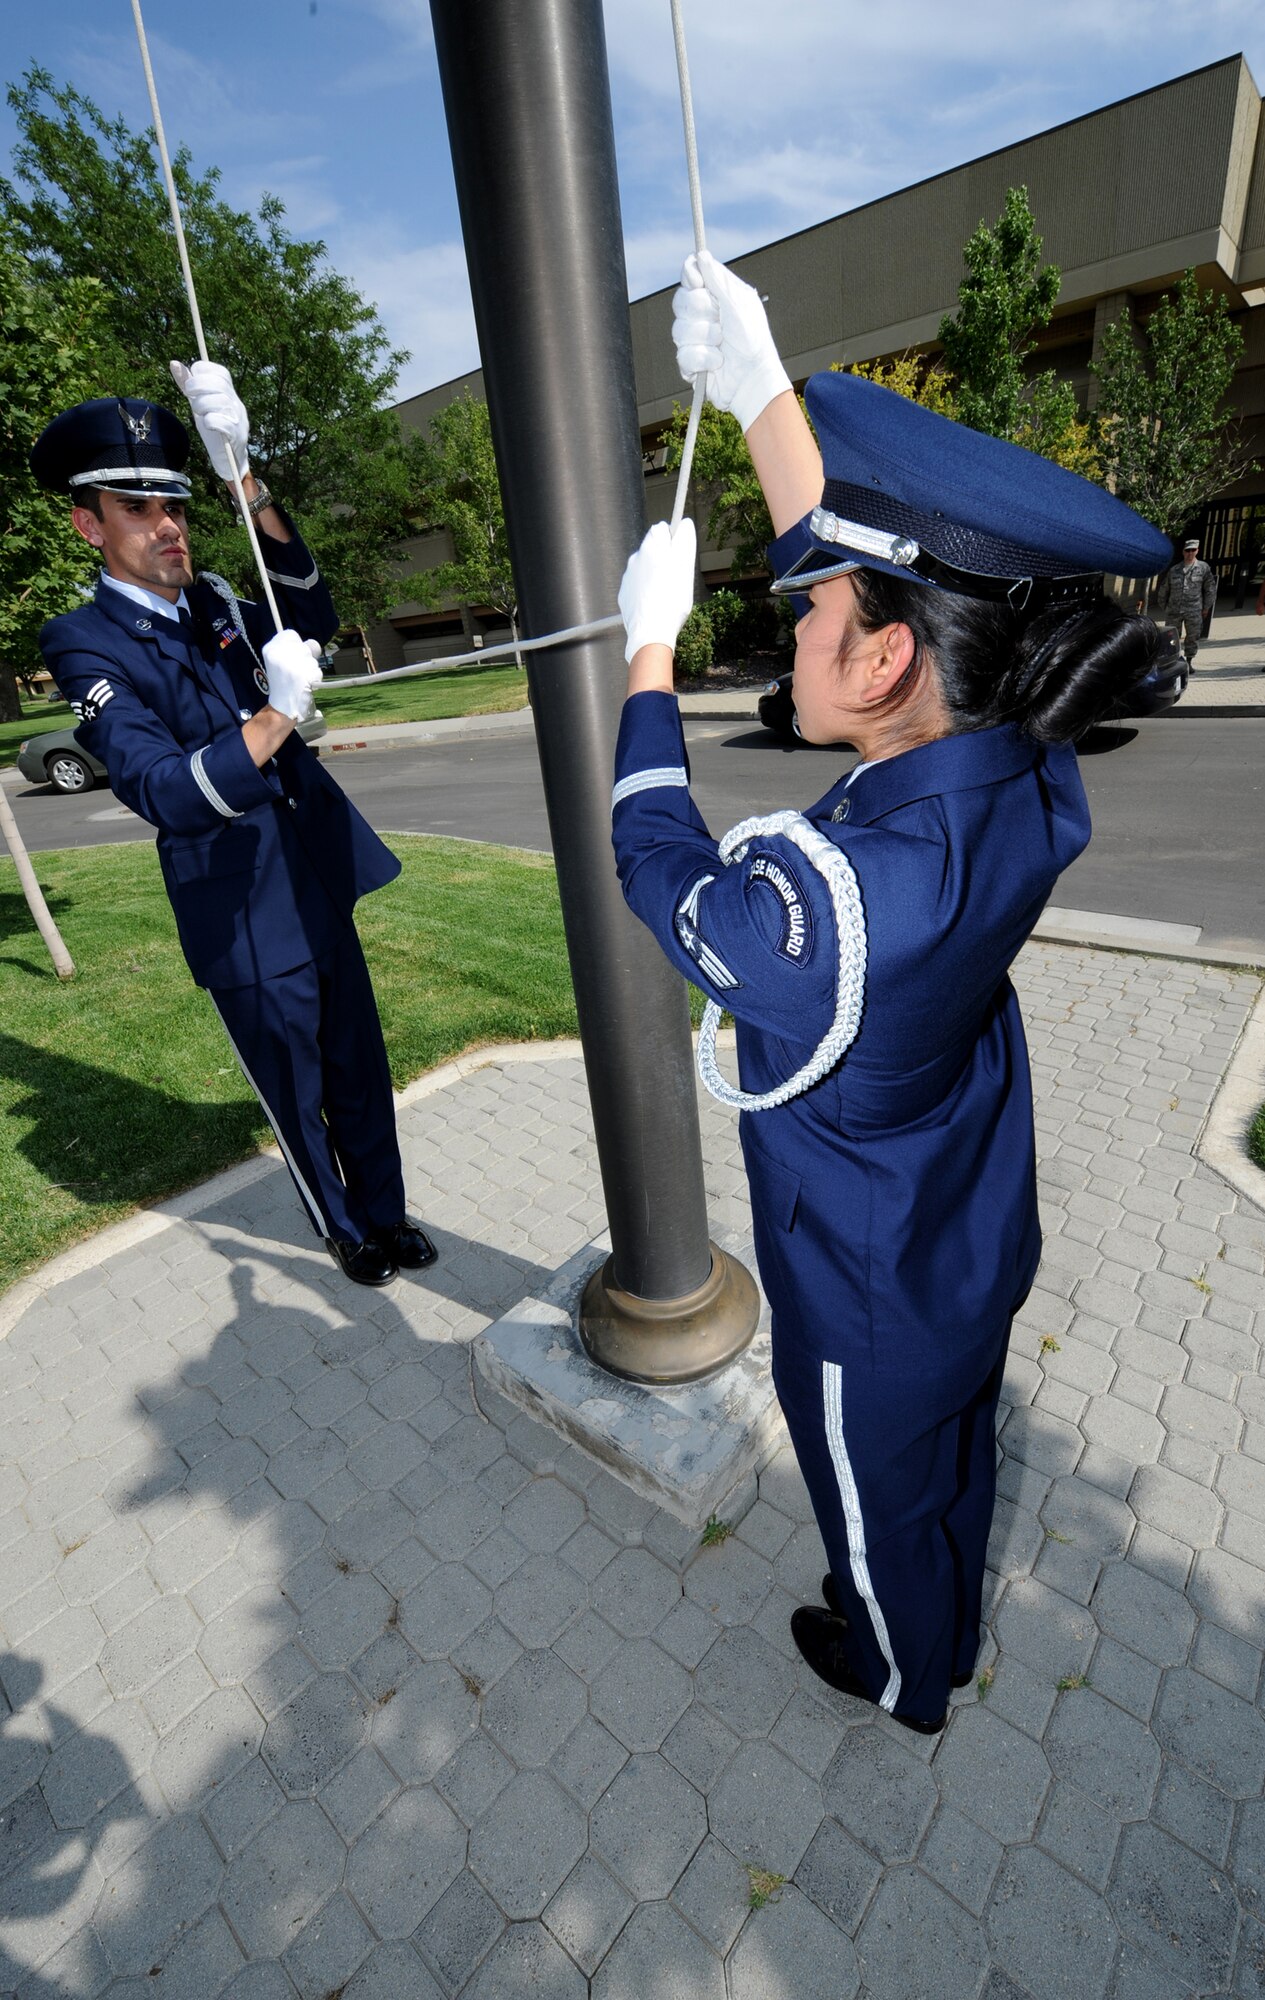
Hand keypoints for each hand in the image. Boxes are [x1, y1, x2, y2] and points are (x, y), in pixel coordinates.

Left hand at [170, 359, 249, 481]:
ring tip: (198, 413)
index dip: (203, 373)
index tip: (191, 383)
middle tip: (189, 396)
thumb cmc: (213, 427)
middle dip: (198, 386)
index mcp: (229, 393)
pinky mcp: (236, 435)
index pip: (221, 372)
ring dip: (201, 405)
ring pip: (219, 402)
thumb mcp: (199, 403)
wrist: (229, 459)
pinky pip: (221, 422)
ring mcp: (238, 419)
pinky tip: (207, 425)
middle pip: (219, 384)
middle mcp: (236, 403)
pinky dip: (210, 422)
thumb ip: (188, 385)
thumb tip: (174, 363)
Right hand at [261, 629, 322, 722]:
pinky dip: (315, 678)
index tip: (293, 656)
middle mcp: (279, 654)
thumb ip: (290, 649)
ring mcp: (292, 665)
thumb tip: (311, 644)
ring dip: (310, 668)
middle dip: (305, 657)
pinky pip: (317, 671)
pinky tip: (305, 685)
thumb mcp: (277, 661)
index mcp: (270, 649)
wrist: (282, 707)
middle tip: (296, 671)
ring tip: (300, 679)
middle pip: (305, 645)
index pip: (291, 634)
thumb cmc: (282, 683)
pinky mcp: (303, 675)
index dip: (296, 645)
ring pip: (313, 659)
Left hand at [618, 520, 696, 663]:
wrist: (651, 633)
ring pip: (645, 568)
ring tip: (666, 594)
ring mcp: (627, 577)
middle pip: (653, 549)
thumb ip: (684, 540)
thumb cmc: (672, 600)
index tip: (681, 554)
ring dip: (655, 575)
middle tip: (677, 578)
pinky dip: (646, 590)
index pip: (662, 529)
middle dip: (665, 558)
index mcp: (651, 547)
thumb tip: (683, 523)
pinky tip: (655, 603)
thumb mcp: (685, 566)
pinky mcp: (624, 594)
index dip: (674, 539)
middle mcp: (635, 558)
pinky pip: (638, 586)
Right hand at [671, 249, 791, 431]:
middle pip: (680, 300)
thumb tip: (701, 255)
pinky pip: (682, 355)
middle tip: (721, 321)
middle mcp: (702, 314)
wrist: (754, 379)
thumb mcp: (739, 304)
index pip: (691, 275)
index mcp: (716, 295)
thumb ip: (718, 280)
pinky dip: (702, 359)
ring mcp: (694, 339)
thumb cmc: (754, 340)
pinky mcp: (690, 363)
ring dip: (704, 337)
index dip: (690, 276)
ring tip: (722, 345)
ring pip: (678, 329)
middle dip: (700, 311)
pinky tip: (716, 363)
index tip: (698, 282)